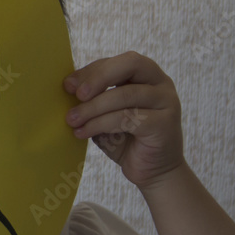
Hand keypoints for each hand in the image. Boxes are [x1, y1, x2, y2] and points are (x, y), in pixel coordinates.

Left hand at [62, 51, 184, 190]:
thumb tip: (67, 88)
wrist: (153, 172)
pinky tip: (83, 133)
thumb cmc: (126, 140)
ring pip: (125, 95)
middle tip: (77, 95)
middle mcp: (161, 83)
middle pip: (131, 65)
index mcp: (147, 75)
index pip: (119, 62)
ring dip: (93, 108)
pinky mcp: (164, 123)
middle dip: (98, 78)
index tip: (68, 85)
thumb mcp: (105, 115)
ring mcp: (166, 102)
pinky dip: (101, 124)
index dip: (92, 70)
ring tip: (72, 120)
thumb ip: (94, 99)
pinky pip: (128, 118)